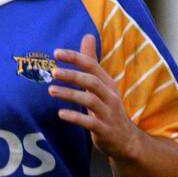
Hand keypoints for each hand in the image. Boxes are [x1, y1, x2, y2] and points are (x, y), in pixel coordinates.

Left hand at [48, 33, 138, 161]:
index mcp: (108, 84)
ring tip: (51, 90)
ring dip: (70, 95)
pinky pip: (89, 122)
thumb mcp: (102, 85)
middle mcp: (110, 96)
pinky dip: (75, 117)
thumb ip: (92, 63)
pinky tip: (61, 113)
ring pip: (90, 100)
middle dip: (72, 75)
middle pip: (92, 81)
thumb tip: (87, 36)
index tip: (56, 53)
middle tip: (53, 71)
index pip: (92, 65)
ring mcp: (108, 114)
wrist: (126, 140)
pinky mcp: (104, 130)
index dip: (75, 57)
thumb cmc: (109, 110)